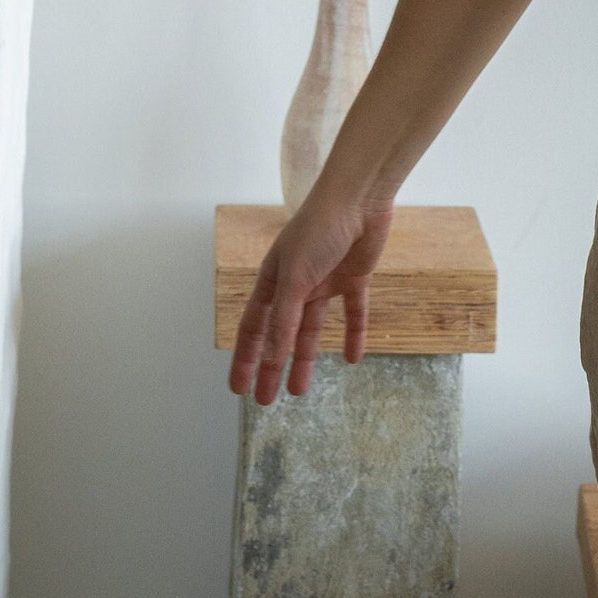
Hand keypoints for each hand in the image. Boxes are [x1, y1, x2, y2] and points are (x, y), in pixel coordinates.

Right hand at [228, 192, 395, 402]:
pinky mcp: (353, 277)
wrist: (359, 198)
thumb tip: (270, 359)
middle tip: (265, 400)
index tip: (237, 388)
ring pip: (312, 329)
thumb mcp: (296, 278)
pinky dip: (353, 334)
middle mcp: (297, 283)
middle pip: (281, 333)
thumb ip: (285, 320)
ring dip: (306, 358)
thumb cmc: (319, 228)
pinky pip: (352, 312)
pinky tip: (352, 358)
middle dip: (270, 366)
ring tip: (299, 390)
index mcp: (274, 279)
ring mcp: (325, 281)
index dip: (245, 357)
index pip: (254, 326)